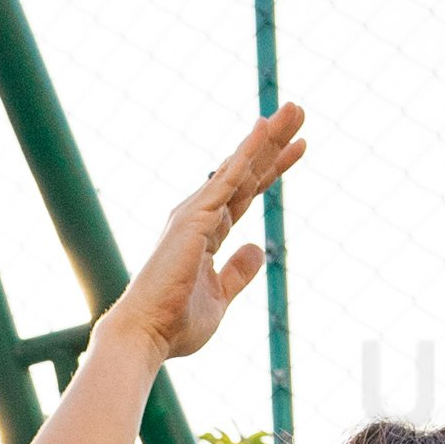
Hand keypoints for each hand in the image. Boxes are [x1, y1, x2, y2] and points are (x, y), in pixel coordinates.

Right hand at [109, 104, 304, 362]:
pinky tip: (266, 129)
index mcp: (206, 232)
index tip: (298, 148)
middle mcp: (199, 215)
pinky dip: (247, 153)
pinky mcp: (195, 219)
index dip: (272, 168)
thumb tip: (258, 248)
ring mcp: (196, 213)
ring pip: (240, 167)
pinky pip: (228, 180)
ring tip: (295, 109)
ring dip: (268, 137)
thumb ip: (238, 272)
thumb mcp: (220, 297)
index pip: (247, 192)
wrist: (146, 334)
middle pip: (246, 171)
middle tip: (298, 110)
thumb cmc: (175, 322)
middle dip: (274, 142)